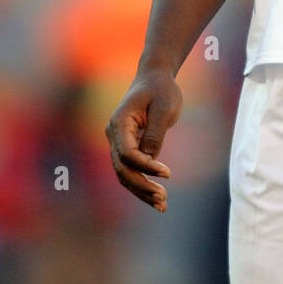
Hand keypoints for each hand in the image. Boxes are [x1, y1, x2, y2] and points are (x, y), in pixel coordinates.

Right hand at [105, 69, 182, 211]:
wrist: (155, 78)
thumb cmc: (161, 90)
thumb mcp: (164, 108)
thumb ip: (156, 134)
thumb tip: (150, 160)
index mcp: (120, 123)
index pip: (127, 154)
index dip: (146, 167)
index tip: (168, 173)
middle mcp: (114, 135)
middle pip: (122, 169)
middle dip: (142, 186)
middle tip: (163, 198)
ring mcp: (119, 142)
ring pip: (125, 174)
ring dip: (142, 191)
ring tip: (162, 205)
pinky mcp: (127, 148)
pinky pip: (132, 170)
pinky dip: (143, 185)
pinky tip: (158, 198)